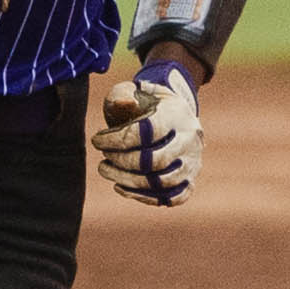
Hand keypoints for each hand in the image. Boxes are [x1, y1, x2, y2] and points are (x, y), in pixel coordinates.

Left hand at [93, 59, 199, 206]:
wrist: (171, 116)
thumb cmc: (144, 104)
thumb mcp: (133, 91)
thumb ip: (122, 94)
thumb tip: (125, 103)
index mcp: (177, 114)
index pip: (147, 132)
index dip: (117, 140)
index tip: (96, 140)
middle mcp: (190, 140)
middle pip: (155, 160)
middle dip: (121, 161)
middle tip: (103, 157)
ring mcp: (192, 163)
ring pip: (162, 182)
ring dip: (128, 181)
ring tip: (106, 170)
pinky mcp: (190, 181)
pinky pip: (171, 198)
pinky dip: (144, 197)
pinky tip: (121, 187)